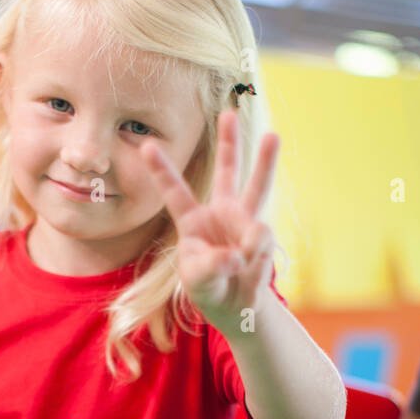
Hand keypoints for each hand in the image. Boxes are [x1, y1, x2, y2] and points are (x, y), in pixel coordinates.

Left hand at [140, 110, 279, 334]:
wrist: (236, 306)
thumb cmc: (209, 290)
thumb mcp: (198, 281)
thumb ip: (211, 266)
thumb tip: (239, 253)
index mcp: (192, 222)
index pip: (174, 192)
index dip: (162, 170)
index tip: (147, 145)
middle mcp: (220, 214)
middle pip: (225, 173)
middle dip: (227, 143)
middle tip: (228, 112)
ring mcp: (244, 222)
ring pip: (256, 187)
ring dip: (264, 162)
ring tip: (272, 135)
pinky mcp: (262, 237)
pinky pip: (260, 240)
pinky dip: (252, 258)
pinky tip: (245, 269)